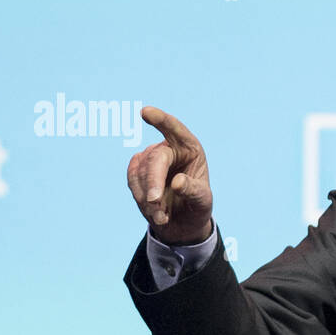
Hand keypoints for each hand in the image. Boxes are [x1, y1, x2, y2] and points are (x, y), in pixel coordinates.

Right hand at [127, 106, 213, 244]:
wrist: (182, 222)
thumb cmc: (196, 207)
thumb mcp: (202, 201)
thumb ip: (193, 191)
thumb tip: (176, 182)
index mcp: (190, 148)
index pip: (175, 129)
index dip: (160, 120)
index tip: (145, 112)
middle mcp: (170, 149)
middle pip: (156, 158)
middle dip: (153, 180)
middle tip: (154, 202)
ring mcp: (151, 158)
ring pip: (141, 172)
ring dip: (149, 197)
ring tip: (163, 216)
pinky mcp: (137, 170)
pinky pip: (132, 180)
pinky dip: (141, 197)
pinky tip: (155, 213)